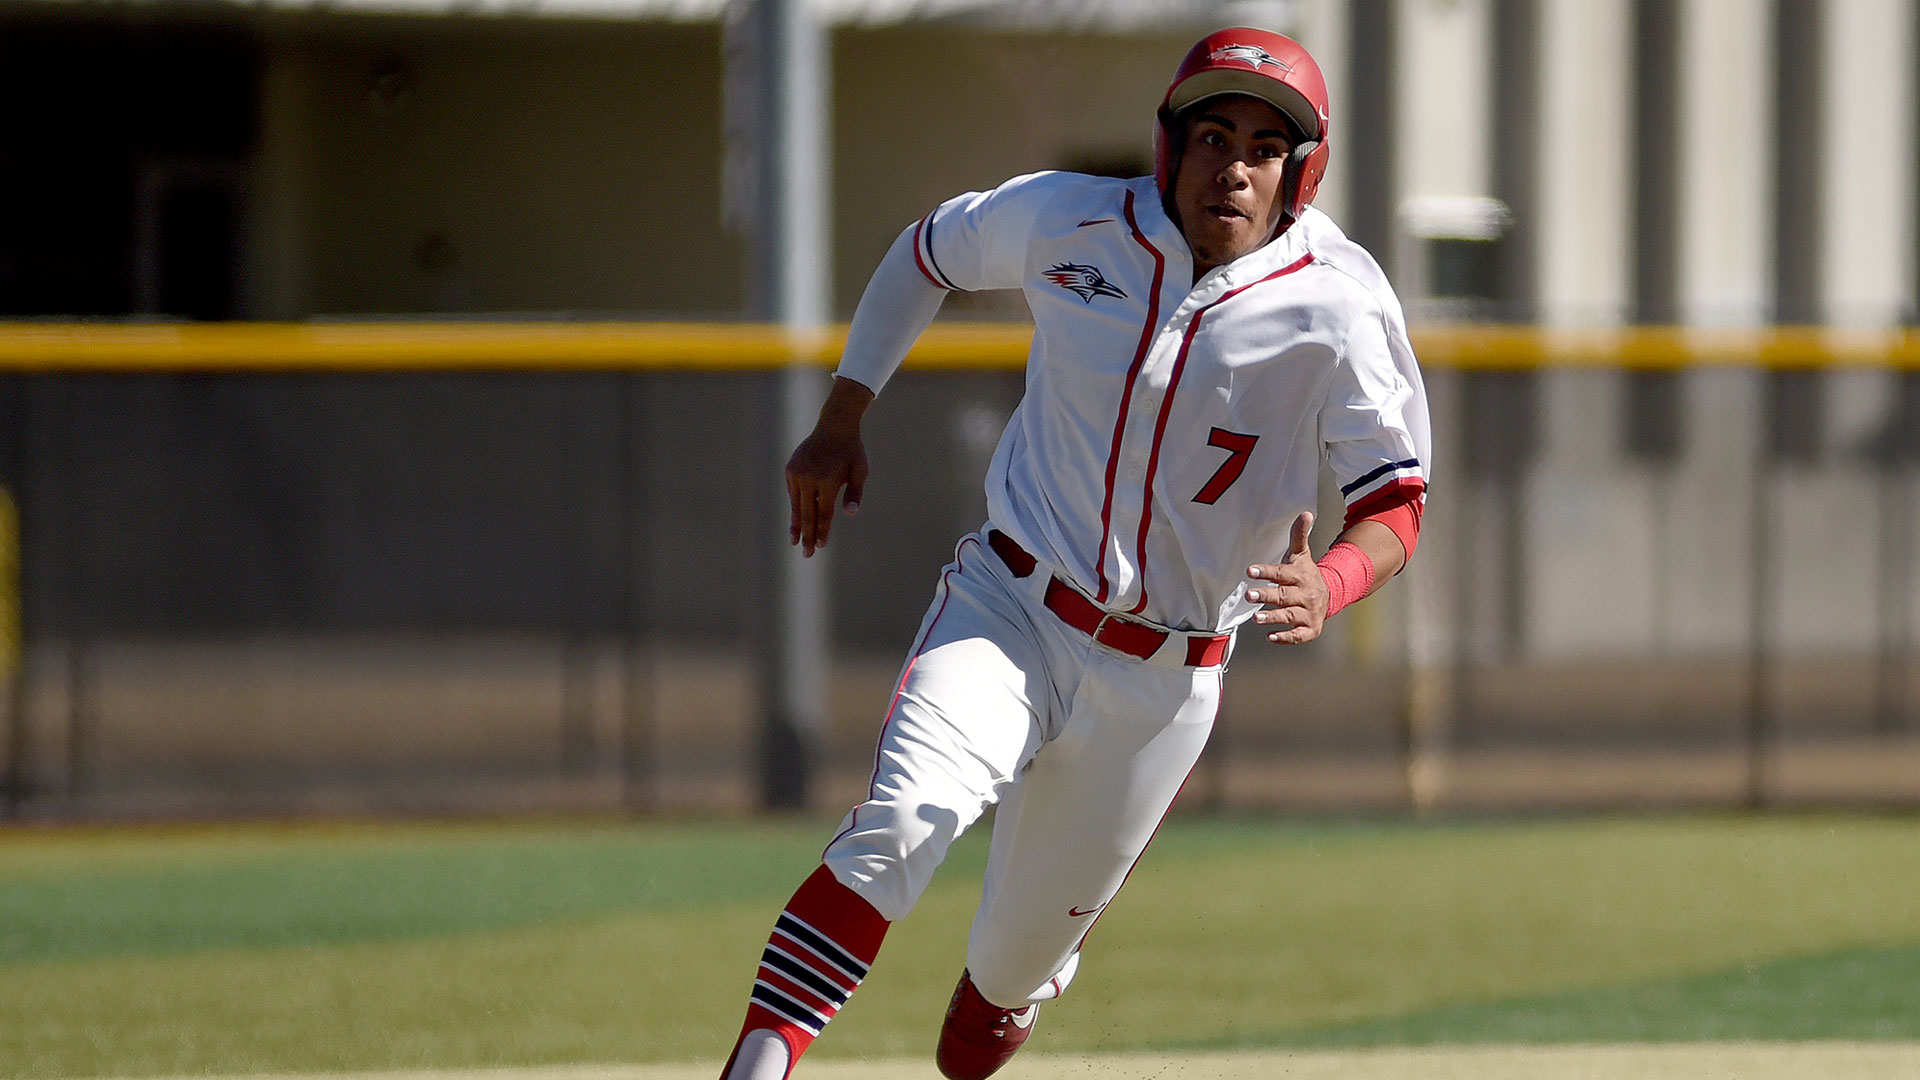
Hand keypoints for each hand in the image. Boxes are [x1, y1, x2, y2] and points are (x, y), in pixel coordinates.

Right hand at [785, 420, 867, 558]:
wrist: (834, 426)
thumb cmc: (851, 451)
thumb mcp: (860, 471)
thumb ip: (855, 493)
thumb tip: (850, 513)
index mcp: (827, 480)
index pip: (824, 513)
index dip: (822, 531)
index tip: (821, 546)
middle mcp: (809, 478)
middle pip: (808, 514)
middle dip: (807, 536)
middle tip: (807, 555)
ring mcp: (797, 473)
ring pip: (797, 505)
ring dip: (796, 525)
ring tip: (795, 542)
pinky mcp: (790, 469)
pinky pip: (793, 493)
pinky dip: (796, 506)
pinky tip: (797, 520)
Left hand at [1246, 511, 1328, 644]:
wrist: (1330, 595)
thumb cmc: (1306, 574)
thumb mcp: (1301, 555)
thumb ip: (1299, 536)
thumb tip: (1305, 512)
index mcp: (1300, 575)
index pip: (1282, 573)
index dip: (1266, 571)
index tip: (1250, 570)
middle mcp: (1306, 595)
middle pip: (1284, 595)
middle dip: (1267, 595)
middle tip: (1248, 595)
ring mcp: (1308, 613)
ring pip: (1290, 616)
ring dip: (1273, 617)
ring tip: (1256, 618)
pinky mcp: (1310, 629)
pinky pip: (1299, 635)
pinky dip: (1286, 637)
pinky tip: (1271, 637)